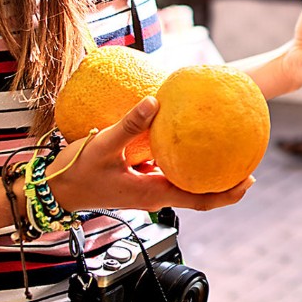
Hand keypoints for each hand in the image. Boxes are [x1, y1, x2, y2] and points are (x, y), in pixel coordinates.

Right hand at [45, 97, 255, 216]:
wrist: (53, 188)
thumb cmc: (76, 173)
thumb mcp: (103, 145)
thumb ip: (130, 124)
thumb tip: (155, 101)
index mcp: (153, 193)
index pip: (200, 200)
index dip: (227, 194)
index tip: (249, 180)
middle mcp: (154, 195)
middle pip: (199, 194)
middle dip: (225, 182)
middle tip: (246, 161)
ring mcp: (146, 189)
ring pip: (184, 183)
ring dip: (204, 172)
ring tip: (222, 149)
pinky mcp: (137, 181)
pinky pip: (167, 172)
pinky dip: (182, 161)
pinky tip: (183, 141)